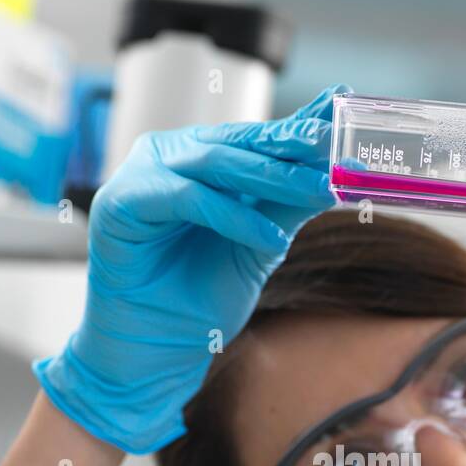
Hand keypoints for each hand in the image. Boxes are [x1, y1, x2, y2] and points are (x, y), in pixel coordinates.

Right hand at [34, 83, 350, 453]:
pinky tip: (271, 238)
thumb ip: (287, 206)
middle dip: (292, 147)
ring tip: (320, 189)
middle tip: (338, 144)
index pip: (256, 139)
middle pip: (238, 144)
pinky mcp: (120, 203)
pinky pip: (187, 199)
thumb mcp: (259, 248)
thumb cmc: (197, 302)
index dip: (301, 129)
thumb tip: (335, 170)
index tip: (345, 112)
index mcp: (198, 161)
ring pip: (216, 165)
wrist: (154, 354)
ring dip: (272, 178)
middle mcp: (168, 158)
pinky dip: (231, 217)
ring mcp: (140, 175)